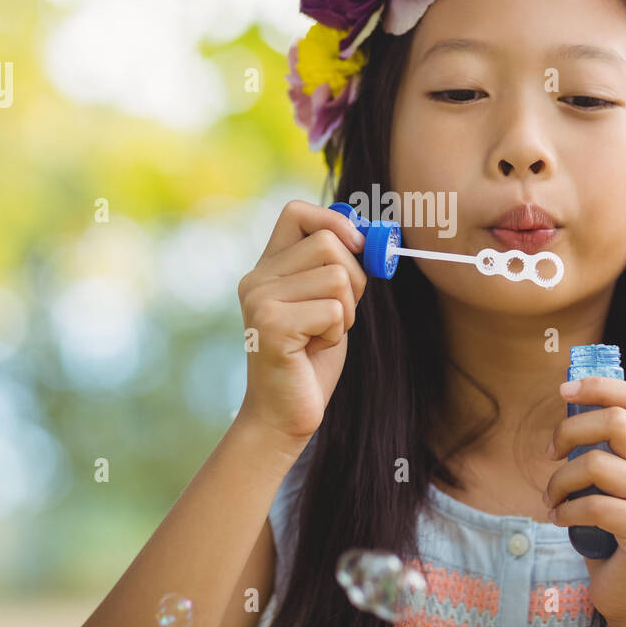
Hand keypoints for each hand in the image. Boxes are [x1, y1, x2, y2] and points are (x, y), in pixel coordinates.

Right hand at [236, 200, 367, 444]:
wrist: (283, 415)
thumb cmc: (310, 359)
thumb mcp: (327, 302)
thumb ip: (337, 267)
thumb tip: (369, 233)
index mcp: (267, 267)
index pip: (297, 211)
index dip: (336, 223)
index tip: (357, 249)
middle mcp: (256, 278)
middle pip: (329, 242)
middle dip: (354, 279)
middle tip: (337, 314)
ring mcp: (260, 300)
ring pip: (336, 277)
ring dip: (346, 312)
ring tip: (322, 334)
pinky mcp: (270, 326)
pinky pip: (333, 310)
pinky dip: (337, 333)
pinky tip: (313, 349)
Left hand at [543, 376, 625, 626]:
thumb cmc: (610, 528)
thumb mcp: (606, 480)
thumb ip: (599, 445)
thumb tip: (568, 402)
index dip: (600, 385)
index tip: (562, 391)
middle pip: (615, 421)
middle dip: (568, 432)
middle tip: (548, 455)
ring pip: (596, 464)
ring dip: (559, 481)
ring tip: (551, 498)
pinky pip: (595, 505)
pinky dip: (566, 510)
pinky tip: (560, 519)